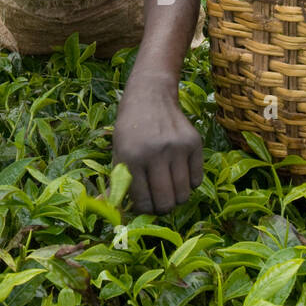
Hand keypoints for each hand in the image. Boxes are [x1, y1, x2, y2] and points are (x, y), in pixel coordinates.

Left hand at [113, 77, 202, 213]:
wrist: (150, 95)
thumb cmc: (131, 127)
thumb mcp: (118, 152)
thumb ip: (117, 182)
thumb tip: (109, 208)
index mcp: (132, 156)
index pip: (143, 200)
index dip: (144, 210)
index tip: (145, 206)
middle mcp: (156, 152)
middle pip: (167, 201)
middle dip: (162, 209)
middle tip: (159, 203)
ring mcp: (178, 147)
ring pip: (184, 194)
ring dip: (176, 198)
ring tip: (169, 189)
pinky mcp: (195, 143)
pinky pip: (197, 180)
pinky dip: (189, 184)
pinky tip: (179, 174)